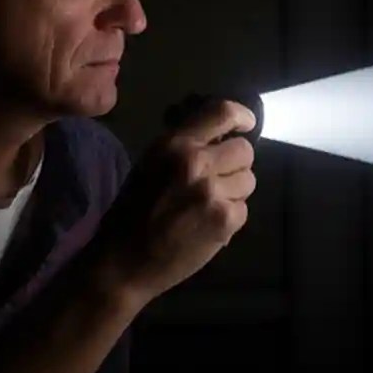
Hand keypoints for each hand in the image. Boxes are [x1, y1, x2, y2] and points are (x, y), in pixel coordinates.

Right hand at [96, 98, 257, 308]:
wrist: (123, 261)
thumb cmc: (134, 211)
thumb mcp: (151, 164)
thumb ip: (185, 147)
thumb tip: (220, 136)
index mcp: (174, 144)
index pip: (222, 112)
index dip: (242, 116)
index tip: (246, 124)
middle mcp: (196, 162)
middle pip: (245, 150)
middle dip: (236, 164)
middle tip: (217, 180)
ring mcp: (213, 191)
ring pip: (248, 180)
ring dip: (234, 191)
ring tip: (208, 205)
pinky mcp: (225, 219)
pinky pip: (243, 208)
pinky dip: (230, 217)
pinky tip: (207, 225)